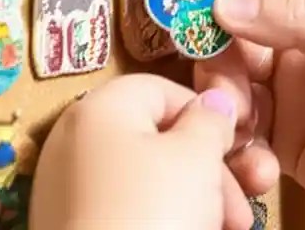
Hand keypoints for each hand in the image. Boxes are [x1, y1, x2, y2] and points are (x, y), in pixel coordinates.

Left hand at [29, 74, 256, 229]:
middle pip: (156, 140)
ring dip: (192, 201)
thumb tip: (214, 102)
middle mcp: (74, 141)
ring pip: (145, 180)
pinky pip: (124, 208)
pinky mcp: (68, 226)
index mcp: (99, 108)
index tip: (235, 152)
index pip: (162, 90)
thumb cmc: (154, 211)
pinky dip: (158, 219)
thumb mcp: (197, 157)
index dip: (206, 117)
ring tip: (221, 229)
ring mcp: (65, 188)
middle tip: (239, 214)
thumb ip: (210, 121)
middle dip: (208, 174)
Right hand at [200, 0, 304, 229]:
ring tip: (246, 128)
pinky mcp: (294, 132)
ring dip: (223, 95)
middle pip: (239, 6)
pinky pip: (242, 122)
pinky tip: (259, 164)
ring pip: (230, 66)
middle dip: (218, 40)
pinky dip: (237, 139)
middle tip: (219, 78)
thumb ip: (298, 19)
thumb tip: (221, 4)